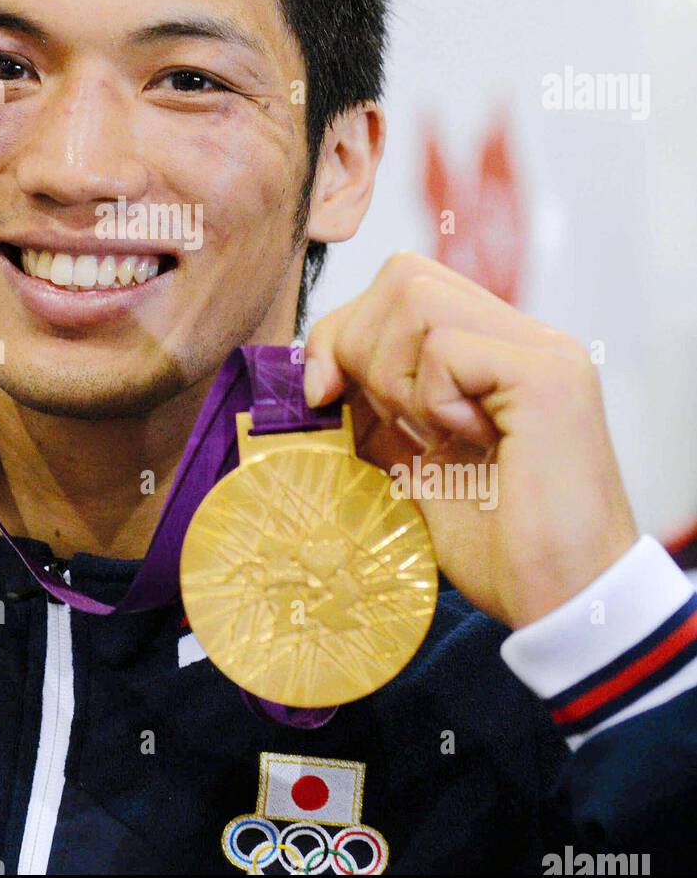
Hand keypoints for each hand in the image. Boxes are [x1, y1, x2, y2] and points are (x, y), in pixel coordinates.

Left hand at [303, 252, 637, 628]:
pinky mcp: (548, 377)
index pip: (400, 286)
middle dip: (360, 345)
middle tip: (387, 422)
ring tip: (432, 434)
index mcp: (494, 350)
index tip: (323, 397)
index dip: (343, 331)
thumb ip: (376, 409)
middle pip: (403, 275)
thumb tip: (316, 374)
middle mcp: (524, 336)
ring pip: (418, 298)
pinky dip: (432, 398)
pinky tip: (466, 442)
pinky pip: (448, 347)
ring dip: (396, 374)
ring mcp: (542, 350)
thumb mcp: (411, 462)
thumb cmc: (497, 544)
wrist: (563, 602)